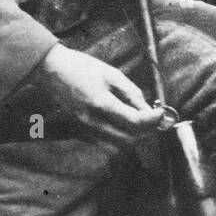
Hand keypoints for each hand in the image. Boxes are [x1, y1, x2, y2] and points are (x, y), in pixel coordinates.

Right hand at [29, 42, 163, 147]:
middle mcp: (92, 121)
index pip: (135, 122)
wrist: (52, 70)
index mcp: (101, 103)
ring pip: (117, 147)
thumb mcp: (112, 74)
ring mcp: (85, 129)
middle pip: (128, 140)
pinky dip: (119, 140)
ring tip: (140, 123)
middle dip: (146, 132)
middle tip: (153, 119)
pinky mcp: (81, 132)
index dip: (153, 120)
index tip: (162, 113)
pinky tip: (124, 126)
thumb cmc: (83, 67)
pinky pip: (105, 145)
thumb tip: (148, 110)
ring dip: (133, 138)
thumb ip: (132, 93)